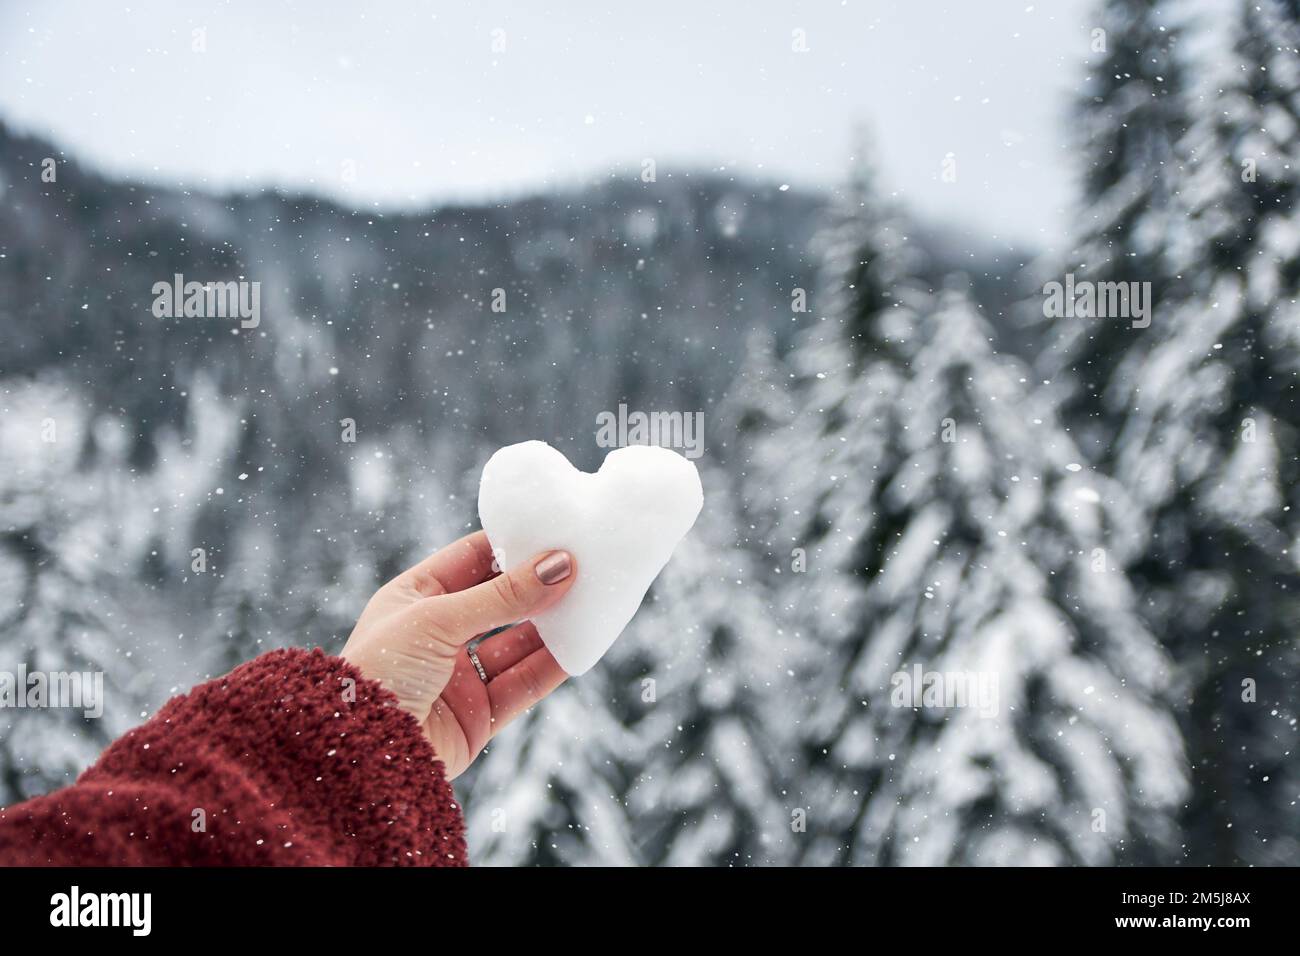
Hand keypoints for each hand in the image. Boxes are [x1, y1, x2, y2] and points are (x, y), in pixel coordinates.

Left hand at [341, 531, 575, 778]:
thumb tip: (560, 564)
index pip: (470, 560)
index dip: (510, 545)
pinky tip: (579, 645)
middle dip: (538, 585)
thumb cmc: (381, 669)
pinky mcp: (477, 716)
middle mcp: (437, 636)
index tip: (553, 531)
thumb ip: (502, 595)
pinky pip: (523, 684)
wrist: (359, 754)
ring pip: (517, 643)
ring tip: (589, 602)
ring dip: (552, 625)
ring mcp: (458, 676)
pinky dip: (552, 665)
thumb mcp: (438, 619)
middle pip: (499, 601)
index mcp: (413, 599)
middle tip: (582, 564)